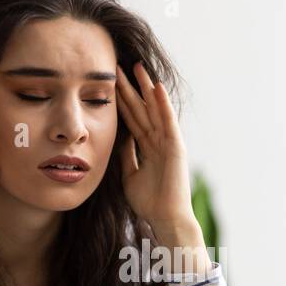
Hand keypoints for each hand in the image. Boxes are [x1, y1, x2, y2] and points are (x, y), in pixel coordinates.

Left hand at [116, 60, 205, 265]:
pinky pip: (167, 120)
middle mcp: (158, 141)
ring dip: (145, 88)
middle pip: (141, 109)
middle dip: (129, 89)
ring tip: (136, 67)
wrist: (165, 218)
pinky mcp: (176, 145)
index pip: (132, 119)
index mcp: (147, 148)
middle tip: (118, 67)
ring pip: (153, 109)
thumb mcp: (129, 175)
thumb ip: (126, 156)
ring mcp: (168, 142)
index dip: (121, 101)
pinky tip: (156, 86)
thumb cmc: (149, 203)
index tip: (109, 84)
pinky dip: (162, 103)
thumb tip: (118, 140)